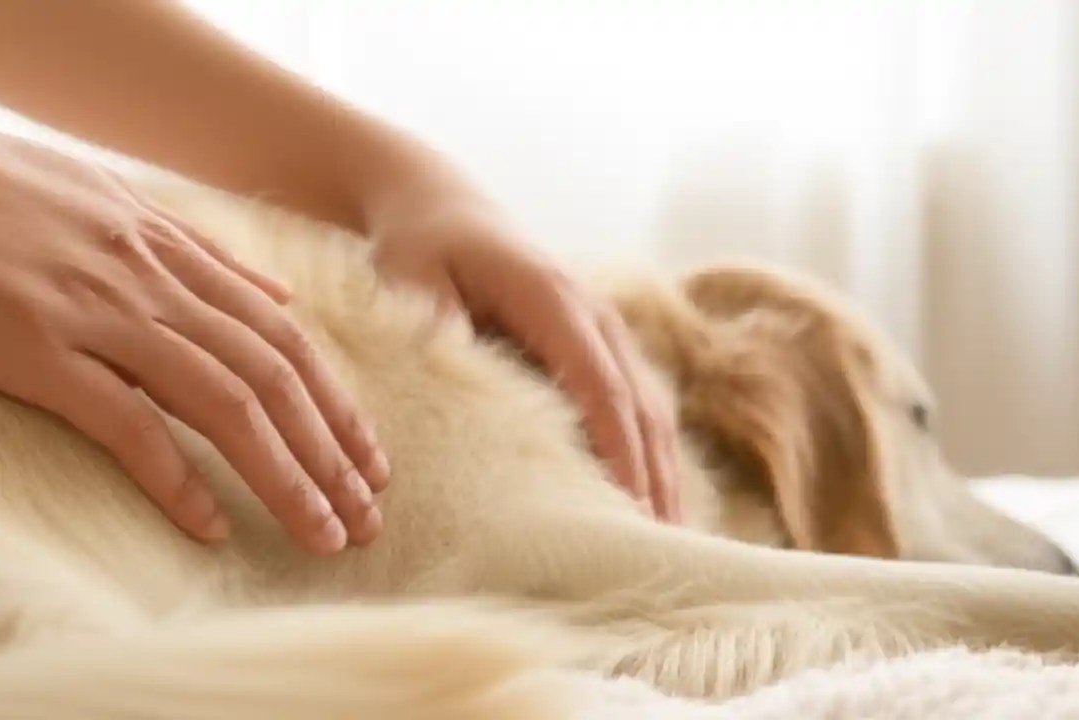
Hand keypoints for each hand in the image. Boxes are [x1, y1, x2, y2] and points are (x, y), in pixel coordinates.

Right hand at [0, 121, 387, 553]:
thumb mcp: (108, 196)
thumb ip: (197, 248)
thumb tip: (276, 293)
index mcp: (169, 248)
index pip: (284, 336)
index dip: (337, 401)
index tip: (369, 456)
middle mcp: (151, 281)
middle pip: (274, 376)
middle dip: (333, 451)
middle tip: (369, 514)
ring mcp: (98, 314)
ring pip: (225, 404)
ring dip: (285, 475)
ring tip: (323, 532)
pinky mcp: (37, 350)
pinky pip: (126, 424)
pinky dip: (176, 481)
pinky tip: (211, 528)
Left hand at [370, 196, 679, 520]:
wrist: (443, 205)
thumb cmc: (422, 244)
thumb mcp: (410, 274)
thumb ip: (433, 323)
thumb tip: (459, 377)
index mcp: (553, 296)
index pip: (598, 385)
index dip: (617, 448)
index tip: (627, 506)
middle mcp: (594, 313)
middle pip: (639, 405)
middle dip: (653, 476)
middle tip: (660, 548)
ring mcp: (603, 327)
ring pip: (649, 408)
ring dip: (661, 471)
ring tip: (667, 540)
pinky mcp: (597, 344)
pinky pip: (635, 403)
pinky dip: (648, 452)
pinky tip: (650, 500)